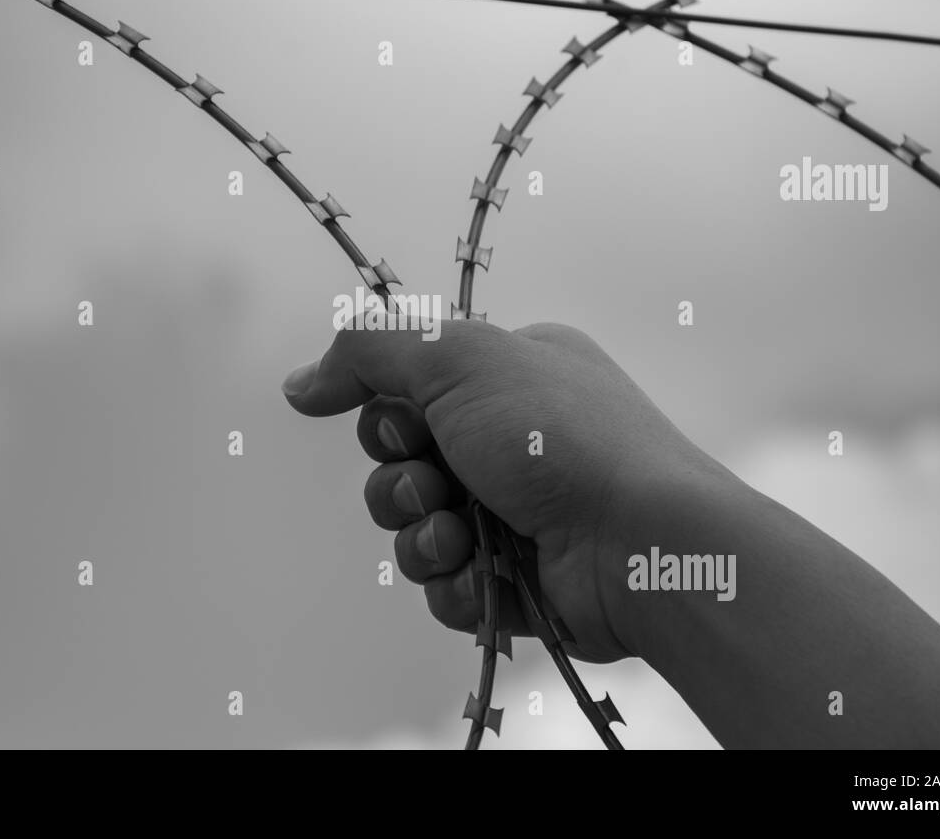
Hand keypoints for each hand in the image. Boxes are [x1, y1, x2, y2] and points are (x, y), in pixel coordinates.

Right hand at [281, 318, 735, 662]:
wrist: (642, 541)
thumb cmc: (558, 434)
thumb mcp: (460, 357)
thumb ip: (368, 352)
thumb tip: (297, 384)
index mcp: (508, 377)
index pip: (408, 394)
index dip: (387, 418)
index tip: (406, 424)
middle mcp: (511, 442)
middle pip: (400, 466)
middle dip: (399, 482)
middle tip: (433, 484)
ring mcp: (516, 513)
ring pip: (415, 531)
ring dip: (422, 536)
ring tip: (459, 536)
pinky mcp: (517, 581)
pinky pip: (446, 586)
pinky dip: (455, 584)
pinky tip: (486, 578)